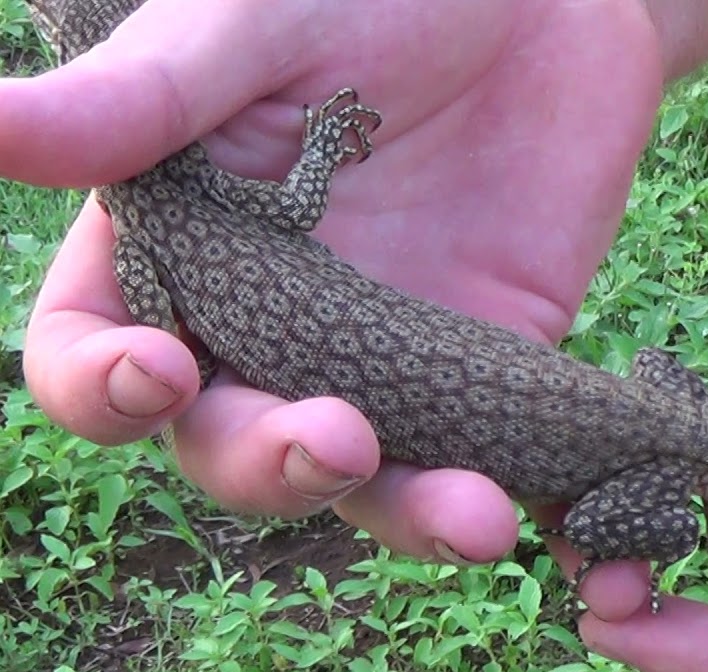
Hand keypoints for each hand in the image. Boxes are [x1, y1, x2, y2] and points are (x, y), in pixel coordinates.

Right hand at [9, 0, 707, 618]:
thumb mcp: (259, 25)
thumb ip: (149, 95)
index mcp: (182, 246)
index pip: (95, 353)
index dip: (107, 386)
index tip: (162, 369)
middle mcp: (272, 323)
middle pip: (232, 444)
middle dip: (271, 465)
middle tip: (336, 441)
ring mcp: (386, 356)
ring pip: (368, 479)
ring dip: (407, 511)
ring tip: (472, 517)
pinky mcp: (490, 366)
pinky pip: (491, 455)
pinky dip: (515, 496)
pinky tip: (542, 514)